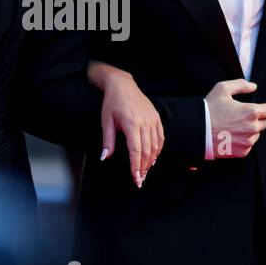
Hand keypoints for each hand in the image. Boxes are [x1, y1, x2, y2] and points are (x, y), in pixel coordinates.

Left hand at [90, 63, 162, 186]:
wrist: (122, 84)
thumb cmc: (112, 103)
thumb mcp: (106, 121)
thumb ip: (107, 141)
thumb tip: (104, 157)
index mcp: (131, 123)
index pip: (136, 151)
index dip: (136, 166)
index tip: (136, 178)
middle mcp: (144, 122)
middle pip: (147, 151)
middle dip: (144, 168)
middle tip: (140, 180)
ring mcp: (152, 119)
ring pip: (155, 146)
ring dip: (151, 161)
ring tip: (145, 172)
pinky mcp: (157, 117)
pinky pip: (161, 137)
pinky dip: (158, 150)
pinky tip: (153, 158)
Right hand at [205, 79, 265, 157]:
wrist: (196, 131)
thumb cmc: (209, 109)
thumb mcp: (222, 89)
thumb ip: (241, 85)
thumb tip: (253, 86)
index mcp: (251, 112)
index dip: (264, 108)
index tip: (256, 108)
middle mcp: (253, 128)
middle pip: (263, 123)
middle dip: (254, 120)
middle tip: (238, 118)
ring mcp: (248, 141)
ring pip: (255, 135)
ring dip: (248, 131)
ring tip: (232, 127)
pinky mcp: (242, 152)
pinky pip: (248, 145)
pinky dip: (242, 142)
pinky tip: (229, 136)